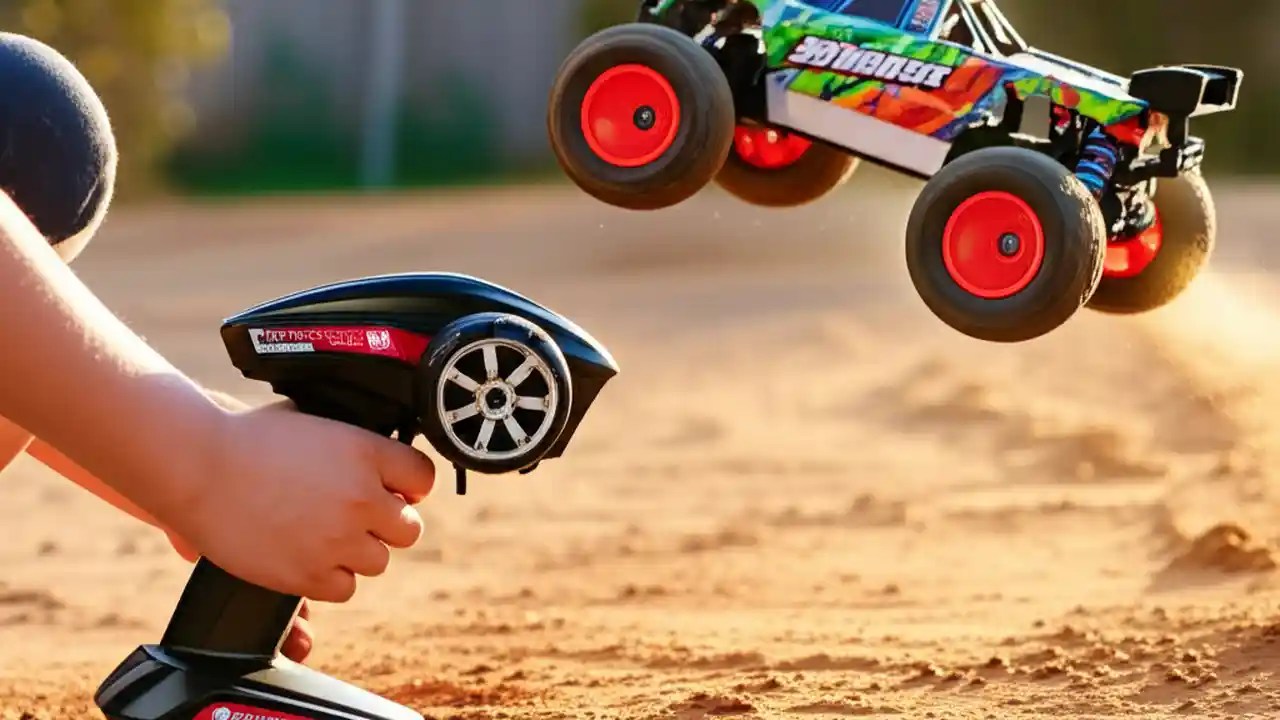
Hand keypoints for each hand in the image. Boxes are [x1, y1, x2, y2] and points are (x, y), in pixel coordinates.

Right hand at [163, 399, 435, 602]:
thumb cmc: (247, 438)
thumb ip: (354, 446)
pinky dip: (330, 577)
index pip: (424, 477)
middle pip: (409, 528)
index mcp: (366, 452)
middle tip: (355, 518)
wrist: (196, 466)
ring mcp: (338, 538)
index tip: (394, 490)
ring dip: (356, 552)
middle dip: (386, 524)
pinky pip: (345, 588)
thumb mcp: (313, 422)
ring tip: (321, 535)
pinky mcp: (310, 574)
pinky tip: (306, 555)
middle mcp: (362, 496)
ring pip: (378, 561)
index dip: (409, 486)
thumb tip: (384, 467)